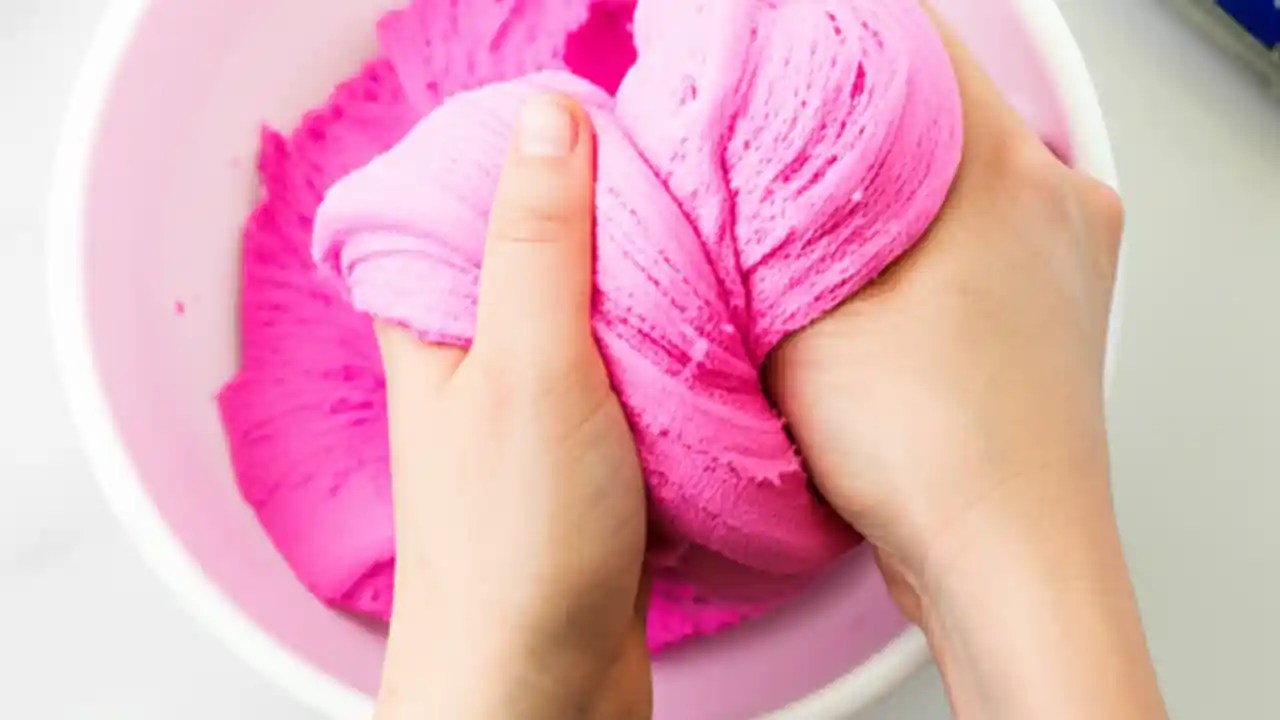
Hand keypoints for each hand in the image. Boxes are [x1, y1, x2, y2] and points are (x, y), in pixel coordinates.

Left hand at [375, 95, 649, 719]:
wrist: (539, 689)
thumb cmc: (512, 547)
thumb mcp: (529, 365)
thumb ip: (538, 242)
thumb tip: (547, 119)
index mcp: (437, 325)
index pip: (472, 201)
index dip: (536, 160)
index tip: (614, 144)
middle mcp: (479, 364)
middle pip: (546, 256)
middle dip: (615, 228)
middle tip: (680, 208)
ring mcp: (535, 414)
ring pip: (598, 320)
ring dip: (651, 300)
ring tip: (705, 277)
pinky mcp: (586, 461)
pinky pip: (634, 383)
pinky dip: (670, 365)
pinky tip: (707, 359)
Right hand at [769, 17, 1164, 719]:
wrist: (1009, 566)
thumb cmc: (935, 457)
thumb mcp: (799, 318)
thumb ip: (752, 231)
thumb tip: (712, 172)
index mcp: (1000, 169)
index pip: (910, 37)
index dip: (822, 33)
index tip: (763, 46)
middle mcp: (1054, 194)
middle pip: (935, 99)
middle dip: (847, 107)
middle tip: (771, 128)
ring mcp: (1066, 252)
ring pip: (956, 169)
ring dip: (884, 176)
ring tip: (810, 211)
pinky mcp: (1056, 305)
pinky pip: (980, 228)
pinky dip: (920, 231)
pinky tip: (865, 272)